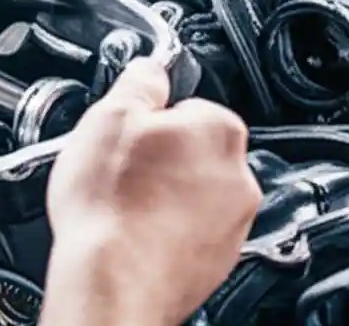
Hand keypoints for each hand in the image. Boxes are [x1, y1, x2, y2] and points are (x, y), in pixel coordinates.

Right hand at [40, 58, 261, 325]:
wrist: (113, 282)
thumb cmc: (112, 205)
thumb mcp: (110, 115)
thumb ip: (139, 81)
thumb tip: (150, 67)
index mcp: (219, 129)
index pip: (187, 106)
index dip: (149, 118)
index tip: (128, 134)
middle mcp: (239, 176)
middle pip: (193, 150)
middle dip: (160, 157)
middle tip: (120, 169)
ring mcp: (232, 224)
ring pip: (192, 192)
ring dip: (163, 195)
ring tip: (123, 205)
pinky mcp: (217, 261)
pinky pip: (190, 232)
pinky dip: (165, 231)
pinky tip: (133, 233)